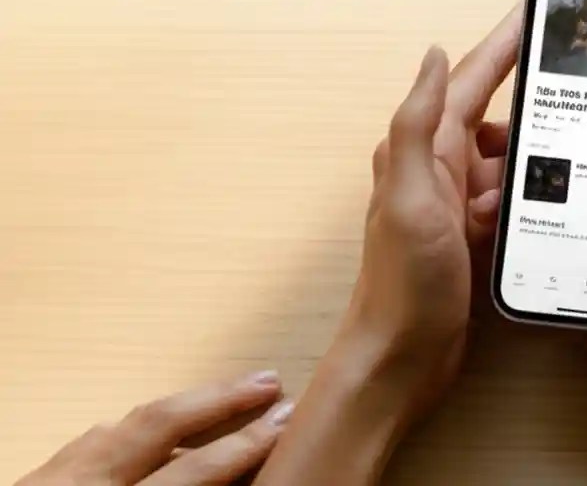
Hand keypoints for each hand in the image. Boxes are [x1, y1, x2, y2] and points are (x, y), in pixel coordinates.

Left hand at [20, 371, 290, 485]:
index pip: (193, 471)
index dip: (246, 446)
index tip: (285, 423)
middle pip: (158, 424)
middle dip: (220, 400)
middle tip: (268, 383)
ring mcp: (47, 480)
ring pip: (117, 426)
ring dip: (176, 409)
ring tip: (220, 399)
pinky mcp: (28, 483)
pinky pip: (85, 445)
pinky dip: (127, 434)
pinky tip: (143, 436)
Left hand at [252, 10, 520, 485]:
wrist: (402, 358)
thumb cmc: (403, 283)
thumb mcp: (409, 196)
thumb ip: (416, 125)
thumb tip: (431, 56)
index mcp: (425, 151)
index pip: (471, 80)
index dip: (503, 43)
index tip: (534, 12)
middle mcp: (439, 169)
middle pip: (495, 116)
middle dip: (531, 100)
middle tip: (577, 83)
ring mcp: (457, 203)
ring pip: (509, 161)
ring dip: (533, 160)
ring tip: (566, 162)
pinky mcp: (473, 234)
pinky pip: (511, 199)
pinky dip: (529, 198)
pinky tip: (547, 208)